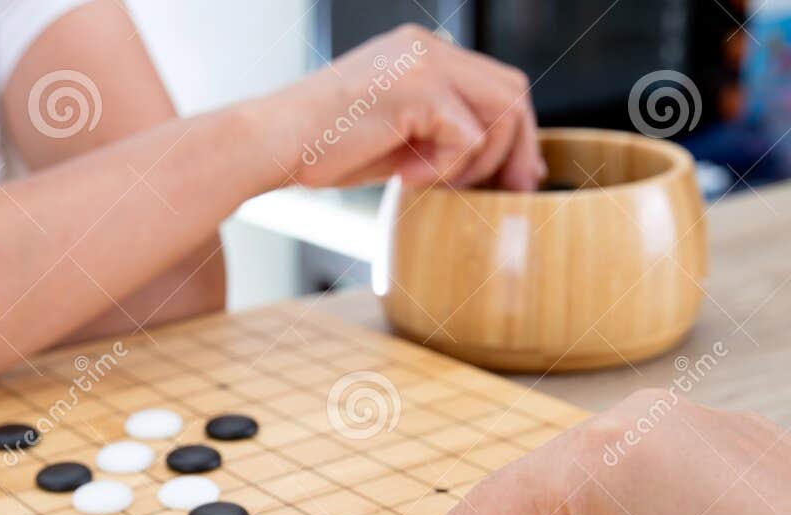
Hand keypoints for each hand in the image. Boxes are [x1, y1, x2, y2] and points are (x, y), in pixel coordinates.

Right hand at [259, 24, 544, 190]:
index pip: (495, 83)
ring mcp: (424, 63)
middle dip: (519, 147)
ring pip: (500, 113)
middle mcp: (428, 47)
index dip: (515, 133)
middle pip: (511, 91)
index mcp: (423, 52)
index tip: (514, 177)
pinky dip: (444, 169)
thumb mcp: (393, 134)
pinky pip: (466, 139)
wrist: (270, 142)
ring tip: (432, 181)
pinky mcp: (418, 90)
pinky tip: (403, 177)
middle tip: (513, 191)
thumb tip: (489, 162)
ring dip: (478, 162)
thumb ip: (436, 133)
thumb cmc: (320, 148)